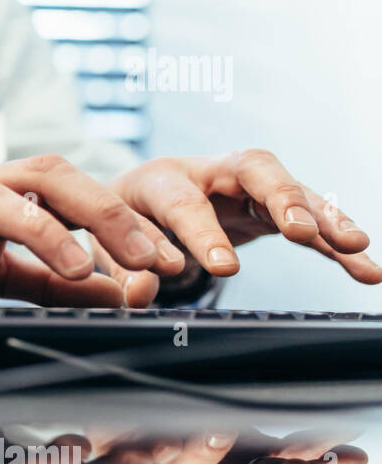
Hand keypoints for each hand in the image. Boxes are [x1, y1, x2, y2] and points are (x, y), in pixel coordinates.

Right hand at [0, 154, 187, 304]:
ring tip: (80, 265)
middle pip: (48, 178)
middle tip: (150, 256)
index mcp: (6, 199)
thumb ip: (51, 283)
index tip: (175, 261)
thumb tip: (122, 295)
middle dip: (105, 213)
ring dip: (41, 229)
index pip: (78, 196)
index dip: (128, 224)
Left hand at [94, 150, 381, 305]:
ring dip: (325, 219)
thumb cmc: (119, 220)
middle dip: (281, 198)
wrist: (132, 198)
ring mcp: (244, 187)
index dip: (204, 234)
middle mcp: (210, 172)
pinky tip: (363, 269)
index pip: (185, 203)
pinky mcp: (268, 209)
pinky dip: (333, 243)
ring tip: (356, 247)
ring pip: (292, 191)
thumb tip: (138, 294)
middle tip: (301, 233)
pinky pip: (308, 223)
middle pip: (254, 170)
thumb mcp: (106, 242)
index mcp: (161, 178)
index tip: (224, 268)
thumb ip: (121, 268)